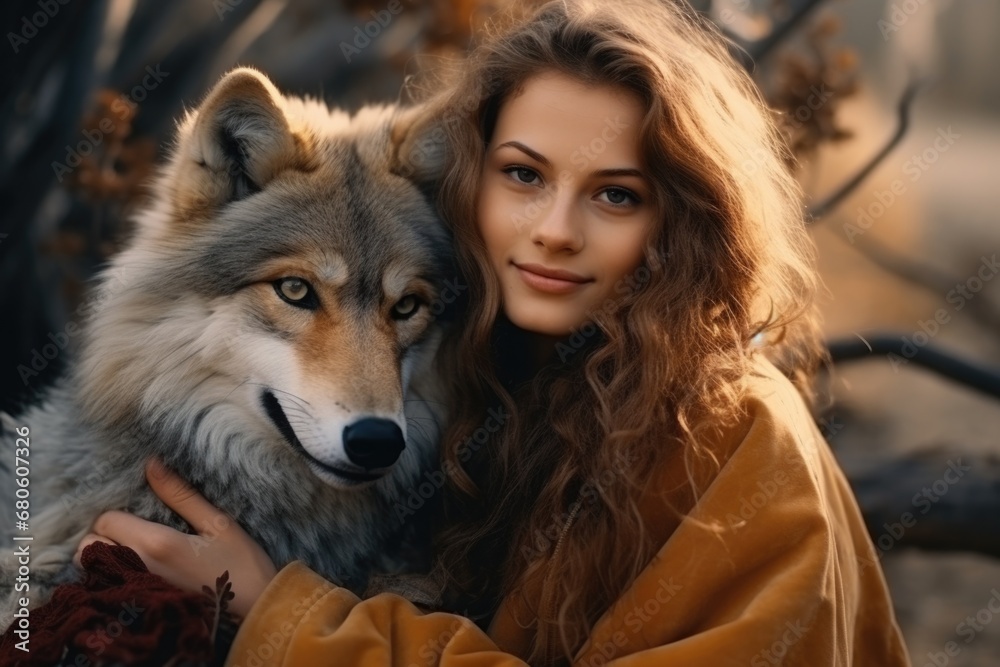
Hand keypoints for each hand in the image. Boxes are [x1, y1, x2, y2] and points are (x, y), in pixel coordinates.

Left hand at [74, 458, 277, 617]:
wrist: (255, 609)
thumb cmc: (241, 563)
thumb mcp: (217, 522)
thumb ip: (180, 495)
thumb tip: (151, 464)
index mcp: (156, 543)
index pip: (106, 520)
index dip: (117, 510)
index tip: (136, 510)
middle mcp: (137, 568)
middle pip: (89, 546)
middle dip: (103, 533)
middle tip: (130, 528)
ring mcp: (137, 590)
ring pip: (92, 569)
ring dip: (103, 555)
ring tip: (129, 547)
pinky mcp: (141, 604)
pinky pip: (107, 586)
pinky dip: (111, 573)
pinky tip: (136, 566)